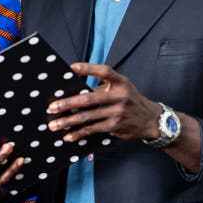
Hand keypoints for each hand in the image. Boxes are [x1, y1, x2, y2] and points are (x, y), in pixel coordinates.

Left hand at [46, 63, 160, 141]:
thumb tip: (74, 90)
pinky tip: (68, 135)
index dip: (88, 68)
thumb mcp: (121, 87)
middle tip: (52, 107)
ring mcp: (117, 112)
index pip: (104, 71)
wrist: (150, 119)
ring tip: (54, 124)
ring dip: (68, 121)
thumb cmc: (128, 99)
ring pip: (88, 117)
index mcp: (121, 82)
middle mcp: (120, 96)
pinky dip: (79, 133)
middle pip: (89, 98)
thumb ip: (102, 87)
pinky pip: (93, 129)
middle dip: (68, 103)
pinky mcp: (115, 126)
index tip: (71, 67)